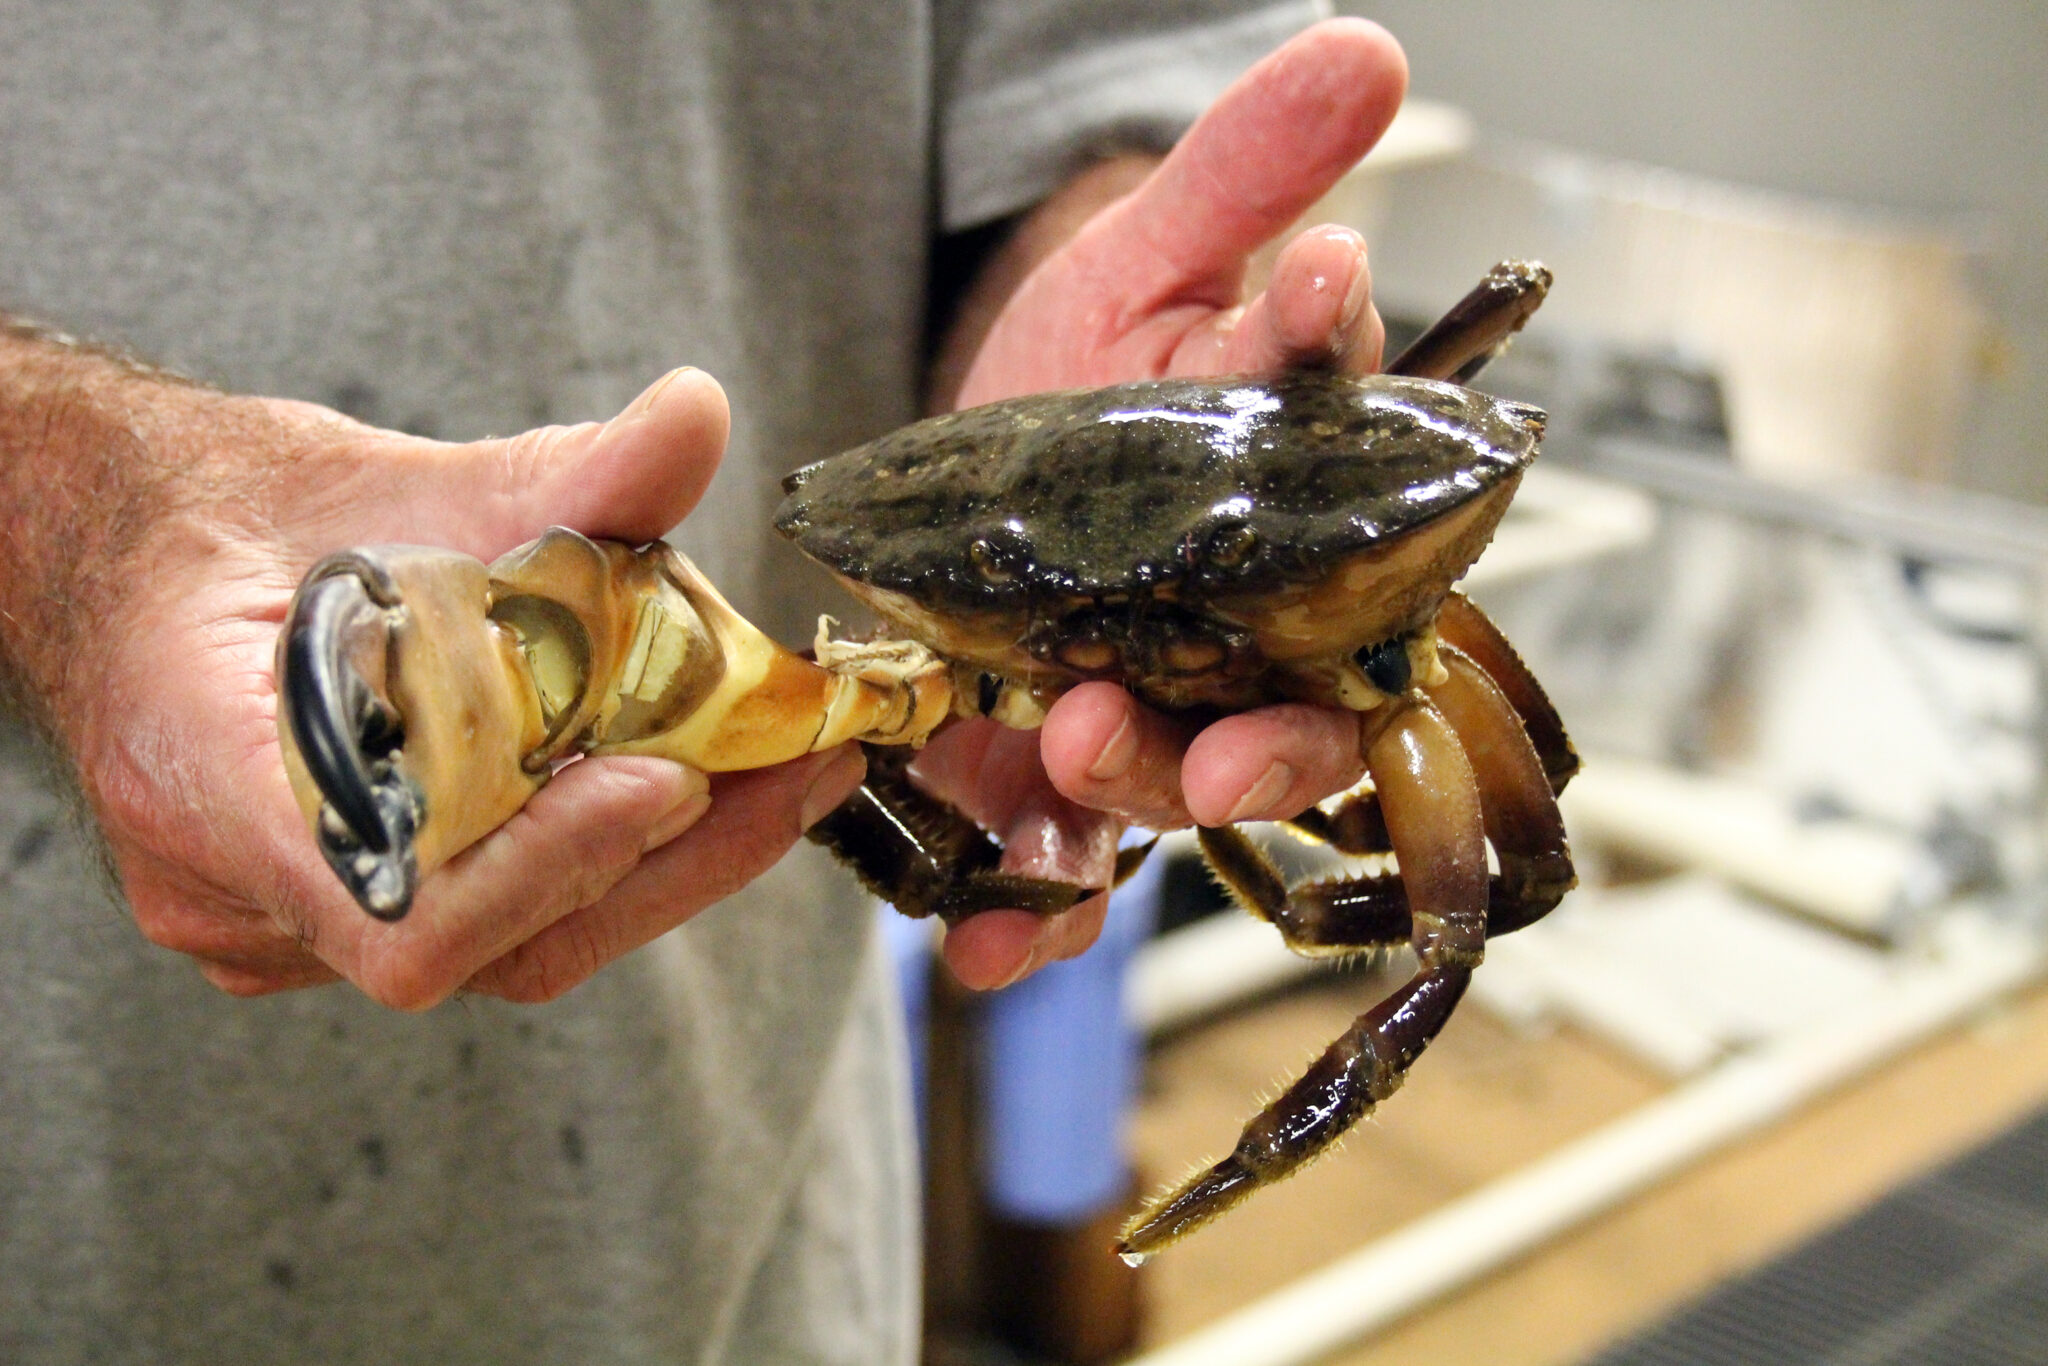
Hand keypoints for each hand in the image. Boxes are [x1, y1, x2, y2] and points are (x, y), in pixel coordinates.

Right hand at [37, 365, 866, 1006]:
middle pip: (488, 945)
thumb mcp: (400, 481)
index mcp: (211, 783)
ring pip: (504, 949)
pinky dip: (596, 860)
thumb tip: (698, 415)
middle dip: (662, 862)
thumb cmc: (237, 518)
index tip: (662, 780)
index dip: (542, 865)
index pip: (395, 907)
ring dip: (652, 867)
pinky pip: (490, 926)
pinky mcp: (339, 921)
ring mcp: (282, 929)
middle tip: (793, 773)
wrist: (144, 553)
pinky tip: (684, 789)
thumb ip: (561, 475)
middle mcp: (239, 893)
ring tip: (772, 777)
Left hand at [925, 18, 1410, 987]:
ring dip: (1133, 796)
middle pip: (1296, 707)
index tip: (1308, 293)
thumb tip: (1363, 52)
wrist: (964, 459)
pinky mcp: (1052, 762)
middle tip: (1208, 742)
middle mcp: (1254, 625)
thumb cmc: (1081, 359)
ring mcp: (1155, 704)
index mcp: (1305, 500)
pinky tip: (985, 951)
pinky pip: (1064, 859)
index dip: (1340, 379)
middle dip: (1261, 737)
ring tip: (1058, 762)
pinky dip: (1029, 914)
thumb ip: (1246, 180)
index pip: (1358, 458)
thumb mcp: (1142, 259)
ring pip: (1179, 783)